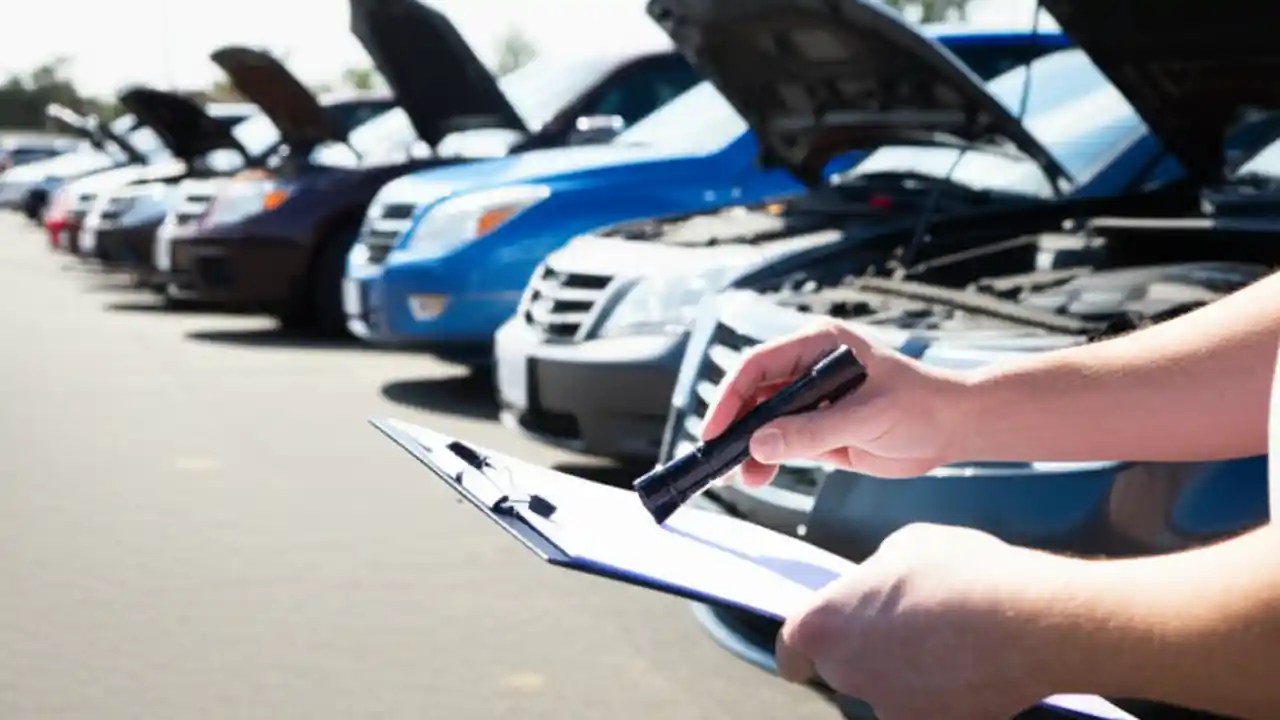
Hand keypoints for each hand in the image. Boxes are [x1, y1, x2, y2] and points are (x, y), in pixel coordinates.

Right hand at [701, 320, 973, 484]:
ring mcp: (811, 399)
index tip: (715, 430)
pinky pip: (780, 442)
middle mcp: (808, 368)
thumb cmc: (920, 406)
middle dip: (734, 426)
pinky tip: (759, 477)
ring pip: (762, 421)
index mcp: (817, 345)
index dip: (731, 396)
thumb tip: (758, 444)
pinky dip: (766, 459)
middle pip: (753, 394)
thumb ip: (813, 431)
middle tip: (717, 457)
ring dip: (748, 448)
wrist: (953, 429)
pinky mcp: (817, 428)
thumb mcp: (866, 417)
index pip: (758, 366)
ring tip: (740, 477)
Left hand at [776, 523, 1083, 719]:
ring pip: (887, 692)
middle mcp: (847, 674)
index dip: (799, 653)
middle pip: (843, 669)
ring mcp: (889, 708)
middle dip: (866, 653)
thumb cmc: (960, 571)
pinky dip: (942, 695)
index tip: (802, 660)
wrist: (1027, 621)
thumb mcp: (905, 546)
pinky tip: (973, 668)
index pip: (792, 648)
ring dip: (905, 675)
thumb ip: (874, 575)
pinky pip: (927, 708)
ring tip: (950, 643)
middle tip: (908, 628)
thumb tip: (877, 589)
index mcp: (826, 624)